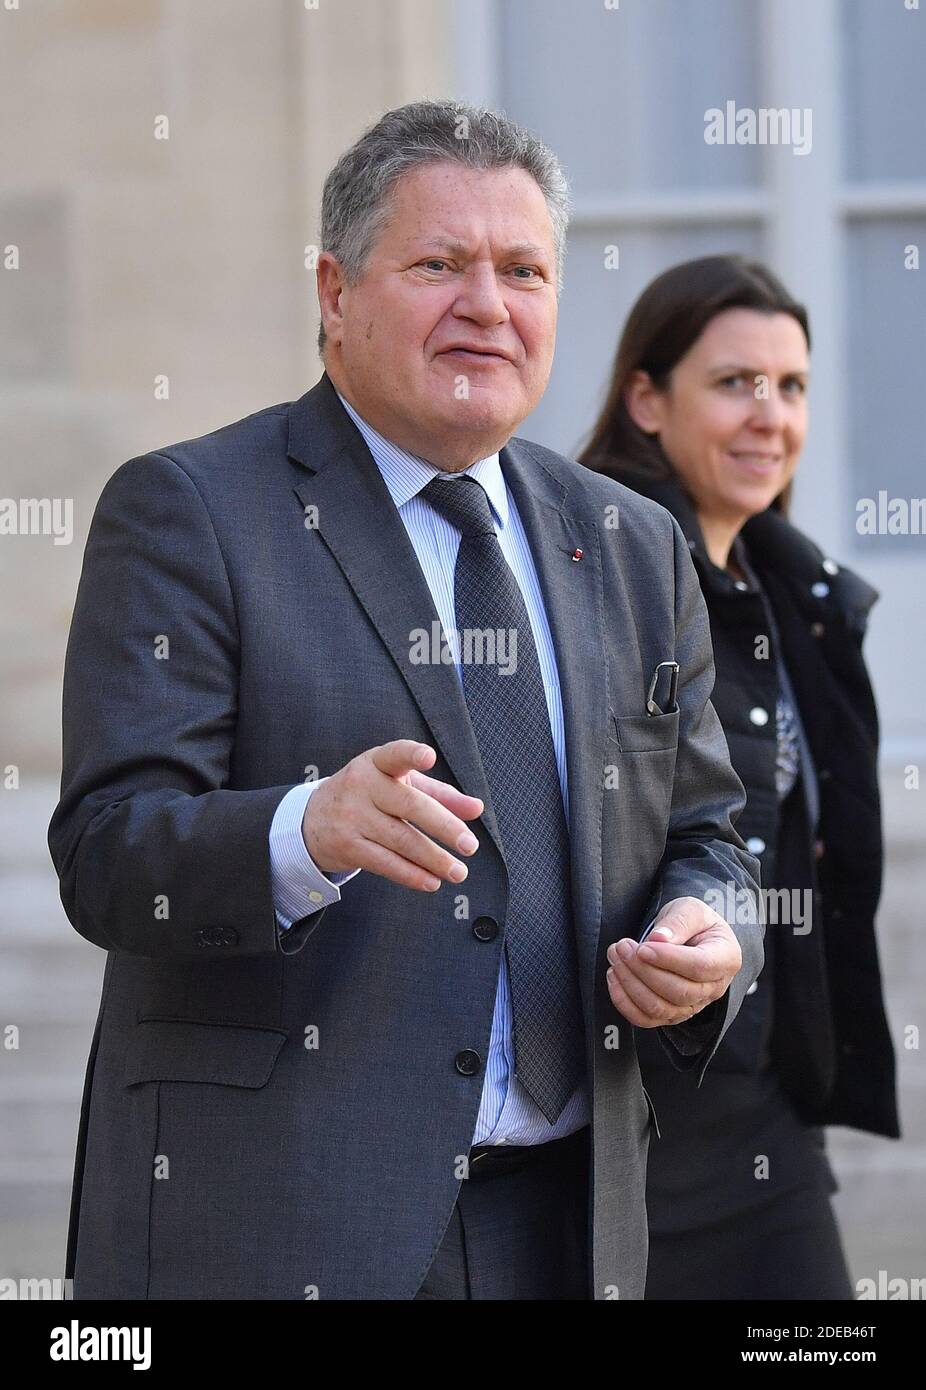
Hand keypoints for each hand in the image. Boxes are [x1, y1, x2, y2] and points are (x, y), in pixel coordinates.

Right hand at [303, 740, 483, 892]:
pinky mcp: (347, 845)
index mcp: (377, 763)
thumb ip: (440, 794)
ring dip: (433, 859)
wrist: (313, 819)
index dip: (411, 754)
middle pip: (409, 806)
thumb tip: (477, 809)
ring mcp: (352, 816)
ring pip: (400, 840)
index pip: (395, 754)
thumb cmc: (370, 796)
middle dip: (444, 827)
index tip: (428, 756)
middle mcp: (362, 785)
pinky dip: (411, 875)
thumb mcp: (400, 785)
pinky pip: (385, 862)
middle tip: (470, 846)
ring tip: (458, 872)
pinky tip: (431, 882)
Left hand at [605, 896, 742, 1028]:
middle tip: (622, 946)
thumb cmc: (694, 923)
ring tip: (616, 958)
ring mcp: (693, 1006)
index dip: (668, 959)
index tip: (642, 948)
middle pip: (677, 991)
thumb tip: (658, 940)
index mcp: (725, 958)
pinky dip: (624, 1002)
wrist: (691, 937)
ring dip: (630, 984)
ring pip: (660, 1008)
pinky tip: (614, 978)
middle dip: (643, 970)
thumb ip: (678, 922)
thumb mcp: (691, 909)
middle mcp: (713, 988)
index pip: (700, 966)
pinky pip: (646, 1019)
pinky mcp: (671, 1014)